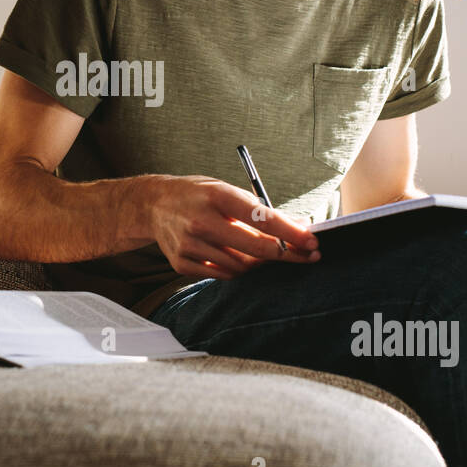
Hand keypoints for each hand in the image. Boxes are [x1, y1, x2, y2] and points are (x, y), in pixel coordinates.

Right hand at [146, 175, 319, 279]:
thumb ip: (260, 210)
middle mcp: (201, 221)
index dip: (291, 233)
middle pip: (255, 248)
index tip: (312, 240)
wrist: (154, 205)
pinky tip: (235, 255)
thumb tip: (298, 228)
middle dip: (286, 254)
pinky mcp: (182, 264)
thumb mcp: (228, 191)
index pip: (262, 218)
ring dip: (259, 261)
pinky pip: (223, 274)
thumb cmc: (200, 196)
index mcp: (217, 196)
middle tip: (306, 255)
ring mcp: (189, 245)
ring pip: (241, 266)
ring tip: (262, 251)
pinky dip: (236, 268)